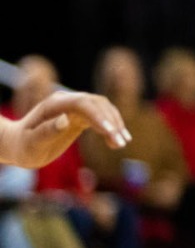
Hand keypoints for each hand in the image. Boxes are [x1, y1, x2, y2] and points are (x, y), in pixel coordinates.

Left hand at [0, 91, 130, 168]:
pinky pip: (102, 118)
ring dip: (116, 124)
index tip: (109, 132)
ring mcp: (76, 108)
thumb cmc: (23, 146)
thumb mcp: (31, 143)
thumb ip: (46, 131)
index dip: (98, 115)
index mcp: (54, 104)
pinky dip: (112, 128)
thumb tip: (65, 120)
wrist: (20, 145)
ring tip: (121, 143)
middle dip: (112, 121)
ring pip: (104, 109)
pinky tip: (117, 141)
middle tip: (120, 142)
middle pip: (98, 104)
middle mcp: (67, 101)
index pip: (82, 104)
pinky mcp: (81, 117)